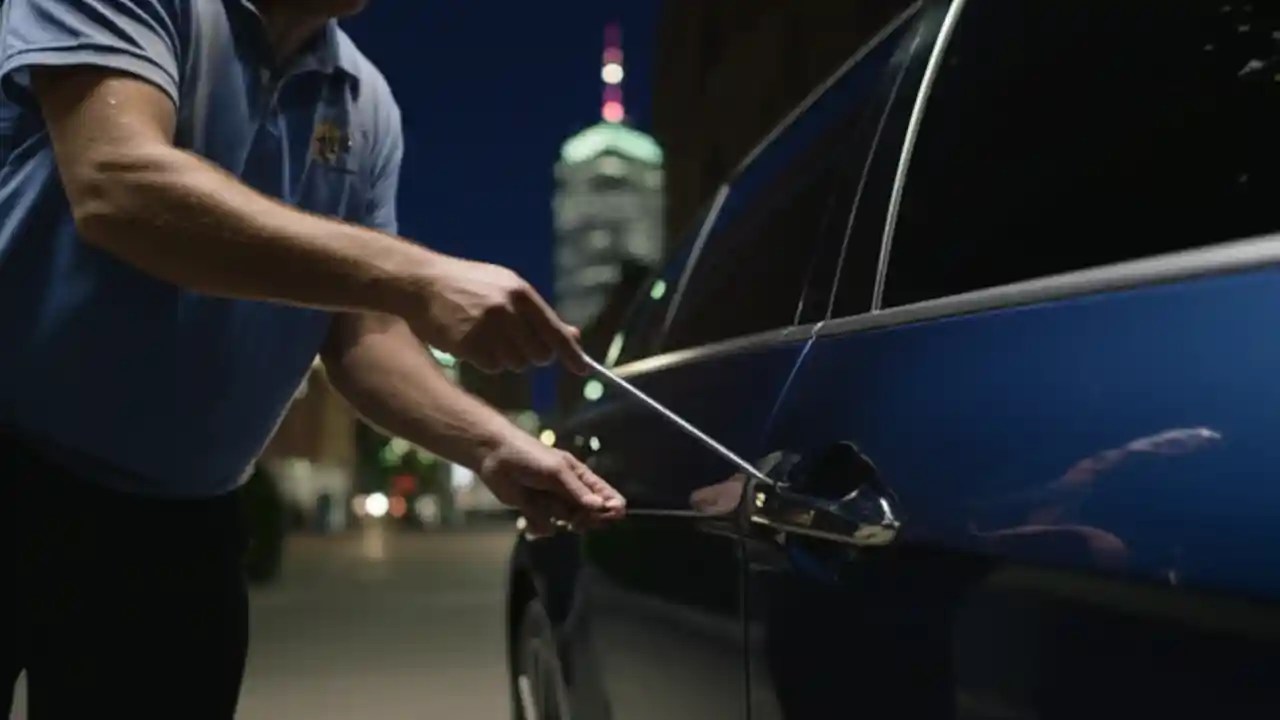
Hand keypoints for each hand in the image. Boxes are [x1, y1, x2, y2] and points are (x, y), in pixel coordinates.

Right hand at [407, 253, 586, 374]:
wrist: (422, 282)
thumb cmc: (468, 285)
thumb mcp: (506, 288)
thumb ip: (538, 315)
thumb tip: (574, 336)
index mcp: (520, 292)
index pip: (554, 330)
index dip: (571, 354)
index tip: (583, 370)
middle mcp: (507, 310)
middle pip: (538, 355)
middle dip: (529, 354)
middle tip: (510, 341)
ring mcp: (487, 328)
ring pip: (515, 364)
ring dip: (505, 357)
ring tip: (485, 335)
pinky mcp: (469, 344)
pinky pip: (492, 367)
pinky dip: (486, 361)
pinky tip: (471, 342)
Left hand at [479, 432, 625, 535]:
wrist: (495, 457)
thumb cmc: (530, 456)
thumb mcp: (557, 470)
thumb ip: (577, 490)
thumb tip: (599, 506)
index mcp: (581, 477)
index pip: (606, 495)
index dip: (612, 507)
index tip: (611, 514)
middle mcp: (570, 493)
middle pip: (589, 516)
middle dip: (582, 519)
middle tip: (574, 520)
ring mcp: (553, 504)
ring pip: (565, 524)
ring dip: (554, 519)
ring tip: (541, 506)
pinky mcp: (535, 512)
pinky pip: (544, 528)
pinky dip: (535, 525)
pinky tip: (525, 518)